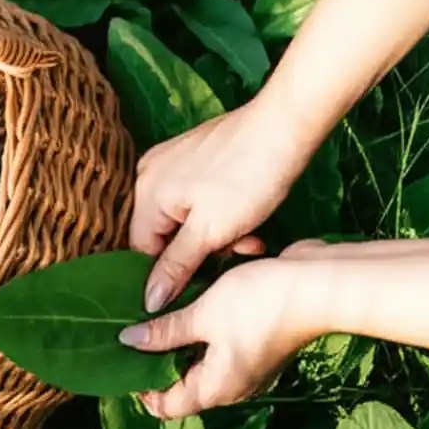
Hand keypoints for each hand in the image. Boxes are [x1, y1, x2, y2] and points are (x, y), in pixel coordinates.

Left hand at [117, 244, 331, 418]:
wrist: (318, 285)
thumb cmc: (261, 304)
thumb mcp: (204, 314)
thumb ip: (165, 331)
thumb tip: (128, 342)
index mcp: (216, 388)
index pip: (168, 406)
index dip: (143, 388)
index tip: (124, 359)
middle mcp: (233, 385)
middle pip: (185, 383)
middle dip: (159, 360)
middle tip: (135, 329)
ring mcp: (249, 366)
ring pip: (204, 361)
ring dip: (182, 341)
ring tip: (160, 312)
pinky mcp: (260, 344)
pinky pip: (223, 345)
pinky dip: (206, 331)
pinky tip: (194, 302)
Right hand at [131, 97, 318, 312]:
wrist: (285, 128)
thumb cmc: (247, 178)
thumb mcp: (210, 232)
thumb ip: (176, 267)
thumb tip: (148, 301)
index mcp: (146, 194)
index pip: (143, 252)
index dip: (171, 274)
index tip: (203, 283)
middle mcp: (150, 174)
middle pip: (165, 235)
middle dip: (202, 253)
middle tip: (236, 253)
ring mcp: (174, 161)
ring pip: (186, 219)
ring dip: (217, 237)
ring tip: (249, 238)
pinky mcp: (197, 156)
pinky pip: (198, 199)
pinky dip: (221, 216)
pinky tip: (249, 220)